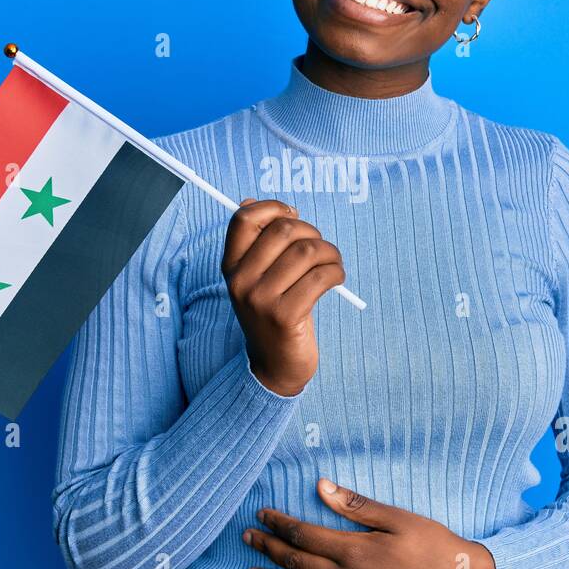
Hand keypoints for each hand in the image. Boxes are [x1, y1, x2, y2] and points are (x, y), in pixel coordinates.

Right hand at [221, 198, 344, 396]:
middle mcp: (240, 281)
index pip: (244, 218)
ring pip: (307, 251)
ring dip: (330, 253)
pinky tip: (337, 279)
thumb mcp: (259, 277)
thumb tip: (259, 203)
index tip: (294, 217)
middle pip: (284, 230)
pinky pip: (321, 277)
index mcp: (231, 266)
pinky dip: (336, 272)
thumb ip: (259, 243)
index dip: (273, 208)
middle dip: (313, 232)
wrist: (275, 366)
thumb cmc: (275, 312)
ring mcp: (260, 299)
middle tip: (322, 249)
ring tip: (333, 264)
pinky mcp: (284, 316)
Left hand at [242, 478, 496, 568]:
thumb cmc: (433, 548)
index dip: (280, 524)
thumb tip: (321, 486)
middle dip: (269, 550)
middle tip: (248, 538)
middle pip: (297, 564)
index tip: (261, 514)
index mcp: (355, 550)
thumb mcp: (398, 519)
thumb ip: (356, 506)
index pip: (304, 535)